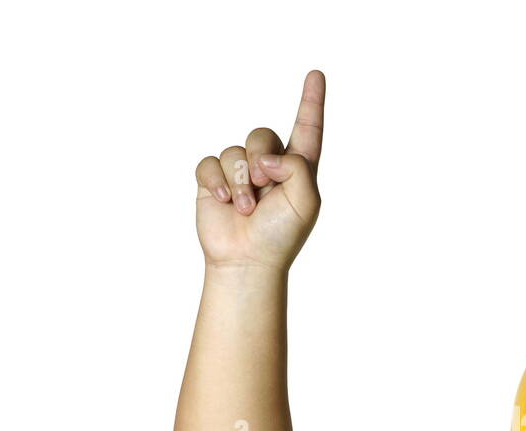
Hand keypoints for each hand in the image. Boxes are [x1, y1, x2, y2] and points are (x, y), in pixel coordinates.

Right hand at [194, 70, 324, 270]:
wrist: (247, 261)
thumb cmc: (281, 236)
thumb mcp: (306, 201)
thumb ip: (297, 167)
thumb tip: (265, 155)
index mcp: (298, 168)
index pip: (307, 127)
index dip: (311, 101)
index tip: (316, 74)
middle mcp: (269, 165)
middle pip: (262, 133)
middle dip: (260, 159)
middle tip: (263, 189)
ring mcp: (240, 172)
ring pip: (234, 150)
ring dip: (239, 182)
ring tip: (245, 209)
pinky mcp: (214, 180)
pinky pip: (210, 162)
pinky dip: (217, 182)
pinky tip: (222, 202)